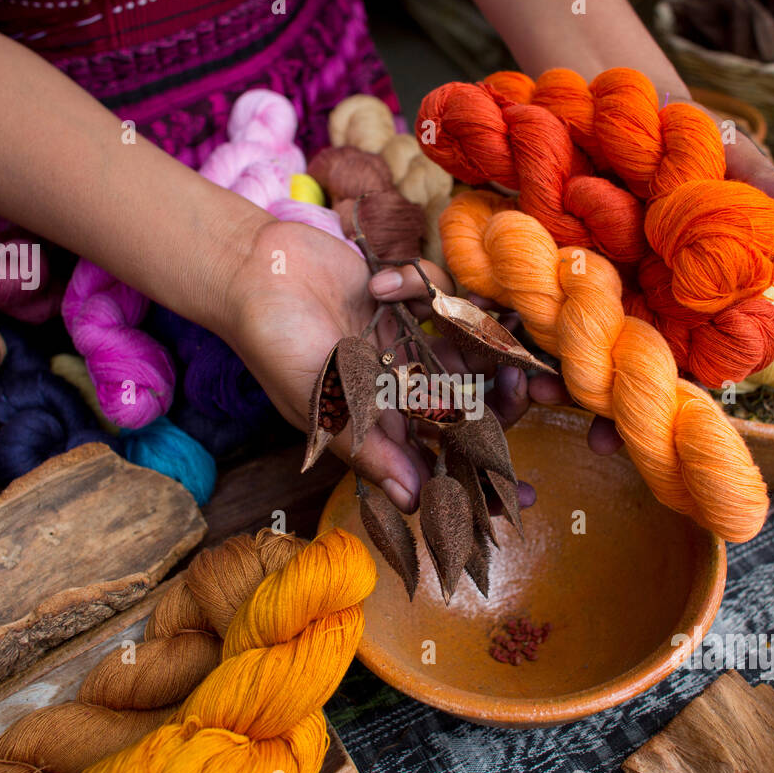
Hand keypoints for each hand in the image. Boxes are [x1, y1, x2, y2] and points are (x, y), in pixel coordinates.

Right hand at [220, 218, 536, 512]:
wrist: (249, 271)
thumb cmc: (275, 344)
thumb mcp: (320, 401)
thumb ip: (366, 446)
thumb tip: (410, 500)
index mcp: (380, 426)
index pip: (439, 462)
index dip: (479, 480)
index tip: (522, 494)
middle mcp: (399, 388)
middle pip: (469, 408)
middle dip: (501, 403)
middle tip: (523, 387)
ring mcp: (405, 342)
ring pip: (467, 351)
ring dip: (485, 342)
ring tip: (505, 331)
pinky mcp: (406, 298)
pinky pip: (439, 296)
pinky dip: (422, 286)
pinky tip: (379, 284)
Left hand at [369, 90, 773, 458]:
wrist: (585, 92)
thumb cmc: (661, 128)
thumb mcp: (707, 146)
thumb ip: (747, 181)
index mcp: (675, 292)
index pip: (683, 359)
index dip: (675, 403)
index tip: (663, 432)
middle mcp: (625, 303)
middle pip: (620, 371)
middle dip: (607, 407)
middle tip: (595, 437)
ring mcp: (572, 291)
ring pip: (562, 351)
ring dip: (548, 379)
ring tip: (534, 400)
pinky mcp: (523, 270)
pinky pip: (508, 305)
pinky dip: (493, 321)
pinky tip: (484, 340)